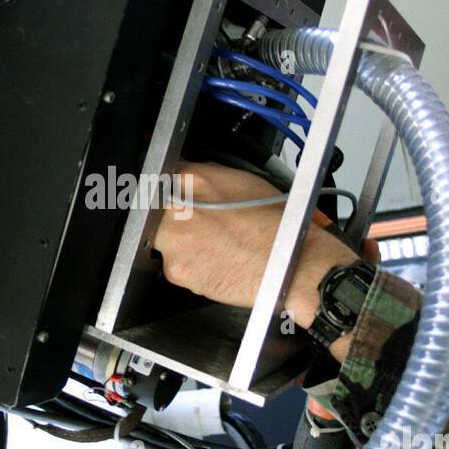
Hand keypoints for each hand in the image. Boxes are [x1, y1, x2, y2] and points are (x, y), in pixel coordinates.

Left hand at [152, 162, 374, 363]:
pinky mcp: (177, 270)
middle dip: (175, 218)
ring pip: (165, 241)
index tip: (176, 198)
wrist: (291, 264)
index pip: (162, 177)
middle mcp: (176, 207)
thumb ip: (207, 179)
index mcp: (193, 178)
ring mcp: (174, 240)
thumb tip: (190, 180)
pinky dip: (192, 267)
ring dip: (183, 244)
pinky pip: (176, 267)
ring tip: (215, 247)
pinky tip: (216, 263)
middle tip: (202, 227)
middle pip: (156, 210)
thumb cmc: (278, 224)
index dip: (172, 190)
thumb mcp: (244, 182)